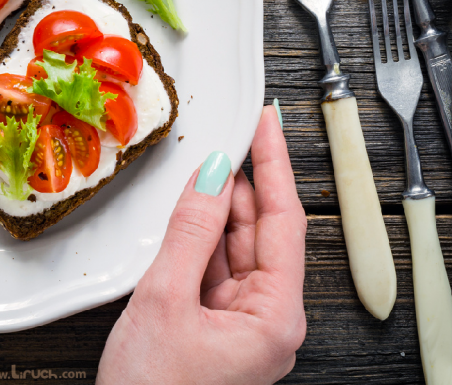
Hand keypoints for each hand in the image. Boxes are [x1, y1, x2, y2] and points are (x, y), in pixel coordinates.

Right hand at [97, 106, 306, 384]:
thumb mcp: (166, 299)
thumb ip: (191, 231)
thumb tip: (211, 175)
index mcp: (276, 317)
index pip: (285, 221)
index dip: (275, 165)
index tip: (266, 124)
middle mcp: (267, 319)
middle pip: (260, 232)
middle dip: (241, 184)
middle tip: (224, 137)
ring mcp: (241, 324)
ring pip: (234, 248)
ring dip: (215, 210)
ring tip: (197, 172)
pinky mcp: (214, 327)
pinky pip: (213, 269)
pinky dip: (198, 240)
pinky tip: (184, 216)